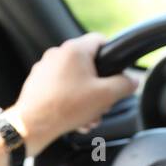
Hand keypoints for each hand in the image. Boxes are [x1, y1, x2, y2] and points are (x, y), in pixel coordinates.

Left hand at [3, 33, 136, 155]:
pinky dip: (71, 101)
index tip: (117, 71)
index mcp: (74, 50)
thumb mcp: (105, 96)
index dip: (113, 55)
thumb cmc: (66, 107)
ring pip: (75, 79)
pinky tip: (76, 119)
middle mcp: (57, 54)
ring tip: (89, 117)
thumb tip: (133, 80)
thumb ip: (124, 84)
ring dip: (86, 98)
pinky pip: (61, 87)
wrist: (32, 125)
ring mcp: (45, 68)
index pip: (100, 40)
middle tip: (102, 103)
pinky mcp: (37, 82)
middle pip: (89, 64)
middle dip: (99, 86)